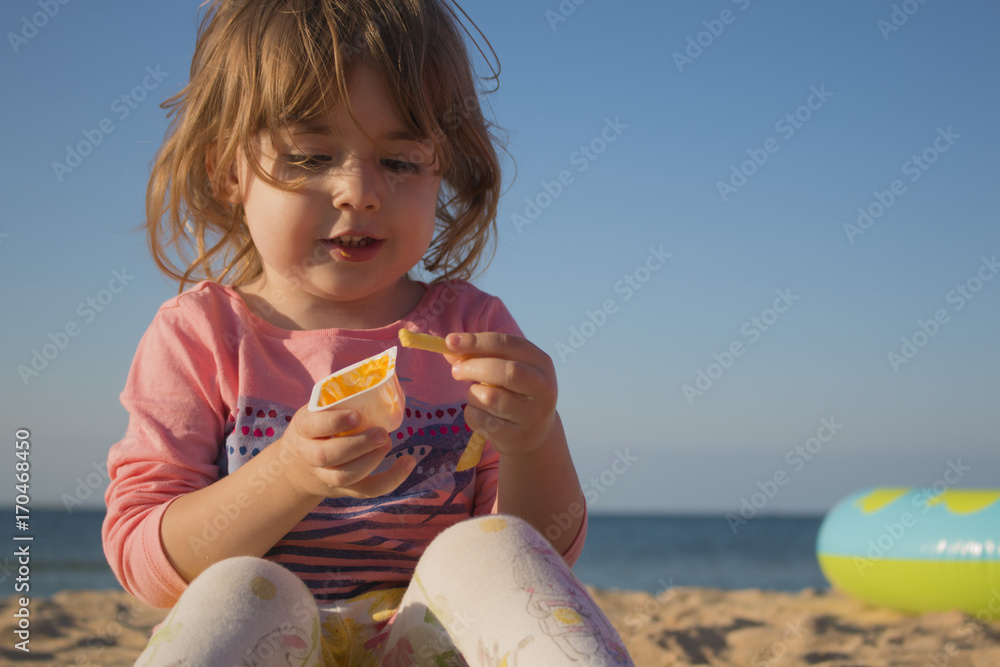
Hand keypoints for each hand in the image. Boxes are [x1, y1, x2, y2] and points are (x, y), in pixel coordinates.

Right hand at [277, 406, 414, 498]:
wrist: (298, 465)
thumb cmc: (318, 427)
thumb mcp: (318, 409)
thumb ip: (342, 396)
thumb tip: (387, 370)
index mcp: (303, 429)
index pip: (312, 425)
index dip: (333, 422)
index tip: (356, 415)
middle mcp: (310, 455)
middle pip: (328, 455)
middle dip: (358, 445)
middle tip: (381, 433)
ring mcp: (325, 476)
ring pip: (344, 476)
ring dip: (370, 461)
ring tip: (387, 443)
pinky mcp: (344, 490)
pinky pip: (367, 491)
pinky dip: (391, 480)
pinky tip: (408, 462)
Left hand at [445, 332, 557, 457]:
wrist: (535, 433)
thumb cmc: (515, 393)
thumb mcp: (504, 369)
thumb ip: (479, 356)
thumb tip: (449, 346)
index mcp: (540, 362)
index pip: (507, 344)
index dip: (476, 341)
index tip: (449, 342)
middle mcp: (543, 387)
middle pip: (506, 371)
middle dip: (473, 368)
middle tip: (456, 371)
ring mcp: (533, 414)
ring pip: (491, 398)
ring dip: (473, 394)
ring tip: (476, 396)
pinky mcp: (518, 436)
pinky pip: (482, 420)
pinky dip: (472, 414)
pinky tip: (481, 414)